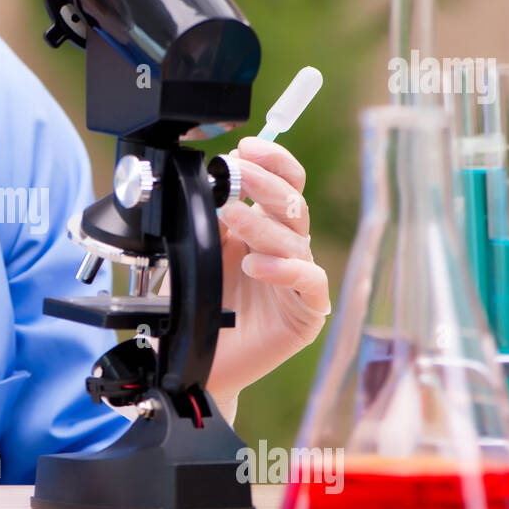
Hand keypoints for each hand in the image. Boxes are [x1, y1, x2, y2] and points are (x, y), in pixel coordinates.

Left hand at [203, 137, 330, 416]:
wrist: (199, 361)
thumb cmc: (202, 307)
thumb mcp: (198, 252)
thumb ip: (211, 220)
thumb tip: (214, 184)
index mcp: (265, 228)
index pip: (284, 183)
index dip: (273, 161)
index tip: (247, 147)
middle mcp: (286, 249)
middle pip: (293, 204)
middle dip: (265, 183)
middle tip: (238, 172)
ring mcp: (298, 280)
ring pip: (295, 239)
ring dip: (262, 224)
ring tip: (233, 217)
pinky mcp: (305, 313)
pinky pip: (310, 281)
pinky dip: (285, 269)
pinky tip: (257, 264)